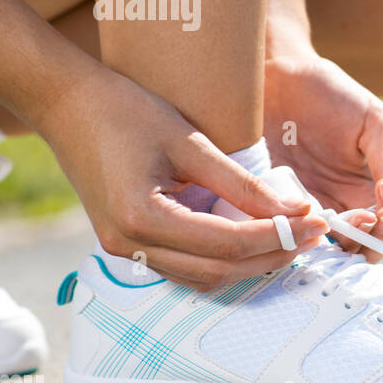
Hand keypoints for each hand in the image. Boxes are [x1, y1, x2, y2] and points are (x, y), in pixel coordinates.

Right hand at [41, 67, 328, 289]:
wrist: (66, 104)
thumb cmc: (125, 110)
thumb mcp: (191, 141)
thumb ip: (242, 183)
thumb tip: (294, 210)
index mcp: (142, 217)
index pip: (228, 244)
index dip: (279, 236)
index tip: (316, 221)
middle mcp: (129, 244)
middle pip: (218, 271)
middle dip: (272, 255)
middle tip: (314, 234)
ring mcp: (123, 249)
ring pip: (202, 277)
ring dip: (251, 263)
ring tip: (293, 238)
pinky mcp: (128, 243)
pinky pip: (185, 267)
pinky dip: (224, 260)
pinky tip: (254, 239)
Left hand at [263, 52, 382, 252]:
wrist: (277, 71)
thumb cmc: (331, 91)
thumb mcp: (372, 123)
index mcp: (370, 187)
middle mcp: (340, 203)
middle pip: (362, 247)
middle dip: (366, 242)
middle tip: (359, 219)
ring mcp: (307, 206)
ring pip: (326, 246)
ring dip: (333, 242)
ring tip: (331, 218)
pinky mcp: (273, 202)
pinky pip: (287, 230)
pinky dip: (296, 232)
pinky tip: (299, 217)